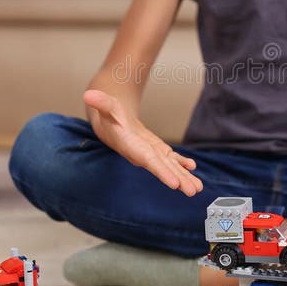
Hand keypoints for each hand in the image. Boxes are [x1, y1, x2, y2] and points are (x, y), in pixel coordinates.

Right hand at [84, 89, 203, 196]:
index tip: (174, 184)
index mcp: (131, 146)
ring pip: (169, 167)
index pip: (148, 161)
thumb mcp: (106, 106)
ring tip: (197, 188)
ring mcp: (151, 153)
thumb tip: (89, 94)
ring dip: (183, 177)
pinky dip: (182, 163)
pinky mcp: (156, 150)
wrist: (109, 121)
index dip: (161, 172)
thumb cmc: (108, 114)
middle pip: (162, 168)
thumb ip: (101, 102)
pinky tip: (192, 167)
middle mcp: (141, 154)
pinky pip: (171, 159)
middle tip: (193, 191)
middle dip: (177, 180)